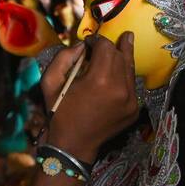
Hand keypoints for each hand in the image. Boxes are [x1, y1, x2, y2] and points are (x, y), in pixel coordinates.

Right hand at [41, 33, 138, 162]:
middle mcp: (121, 88)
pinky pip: (131, 85)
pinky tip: (118, 72)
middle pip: (120, 55)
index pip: (106, 47)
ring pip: (130, 68)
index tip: (88, 43)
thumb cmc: (59, 113)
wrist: (73, 145)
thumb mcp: (50, 82)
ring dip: (122, 57)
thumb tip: (82, 46)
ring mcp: (131, 100)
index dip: (97, 40)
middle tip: (100, 46)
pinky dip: (124, 76)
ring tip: (126, 40)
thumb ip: (64, 57)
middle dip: (110, 47)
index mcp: (100, 80)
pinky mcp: (134, 109)